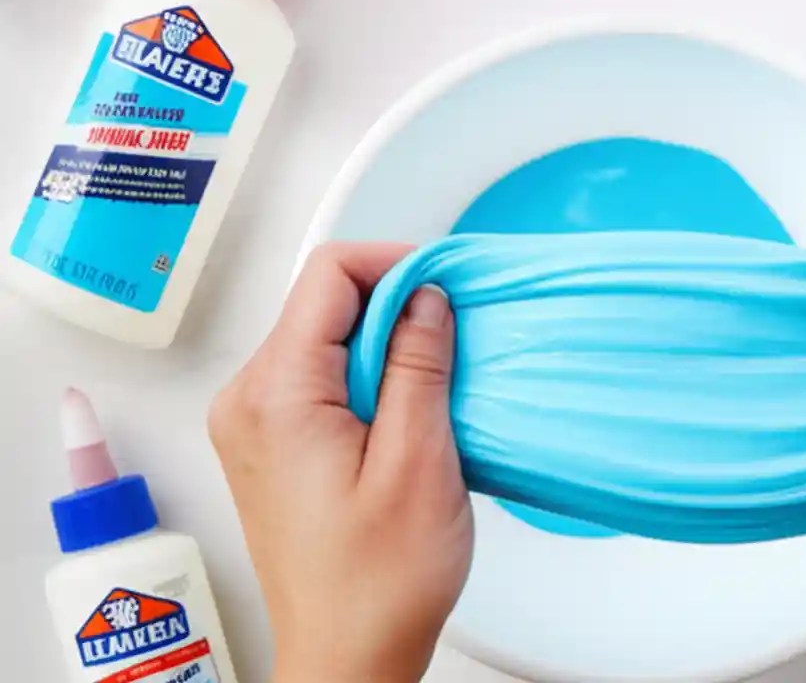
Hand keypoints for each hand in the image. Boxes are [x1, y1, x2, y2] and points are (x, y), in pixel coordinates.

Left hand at [209, 243, 473, 682]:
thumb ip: (419, 365)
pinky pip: (319, 378)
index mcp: (276, 395)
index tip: (448, 285)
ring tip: (437, 384)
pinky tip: (408, 412)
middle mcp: (248, 399)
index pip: (328, 276)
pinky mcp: (271, 444)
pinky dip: (368, 377)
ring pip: (324, 338)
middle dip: (395, 305)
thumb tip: (425, 294)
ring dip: (385, 344)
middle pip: (323, 303)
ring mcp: (253, 422)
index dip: (395, 263)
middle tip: (455, 339)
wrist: (348, 654)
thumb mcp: (418, 462)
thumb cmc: (380, 580)